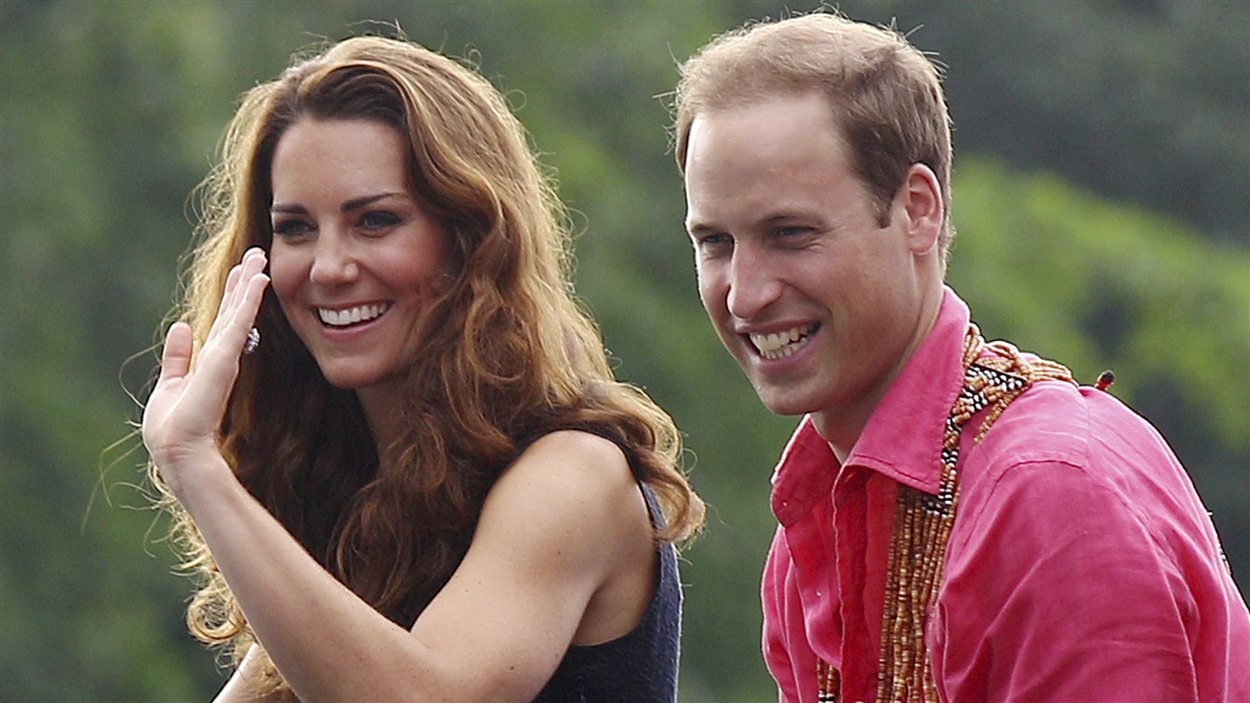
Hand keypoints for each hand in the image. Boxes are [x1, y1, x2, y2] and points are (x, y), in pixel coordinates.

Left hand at [143, 248, 269, 495]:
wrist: (177, 449)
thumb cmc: (173, 428)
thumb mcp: (169, 385)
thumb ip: (178, 357)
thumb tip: (182, 326)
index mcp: (210, 361)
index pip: (225, 320)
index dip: (235, 295)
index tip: (245, 271)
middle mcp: (222, 356)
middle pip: (236, 310)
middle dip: (246, 281)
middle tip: (258, 253)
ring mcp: (225, 357)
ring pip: (239, 312)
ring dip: (249, 283)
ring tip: (258, 257)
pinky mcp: (224, 359)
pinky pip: (238, 323)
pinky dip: (247, 300)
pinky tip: (255, 281)